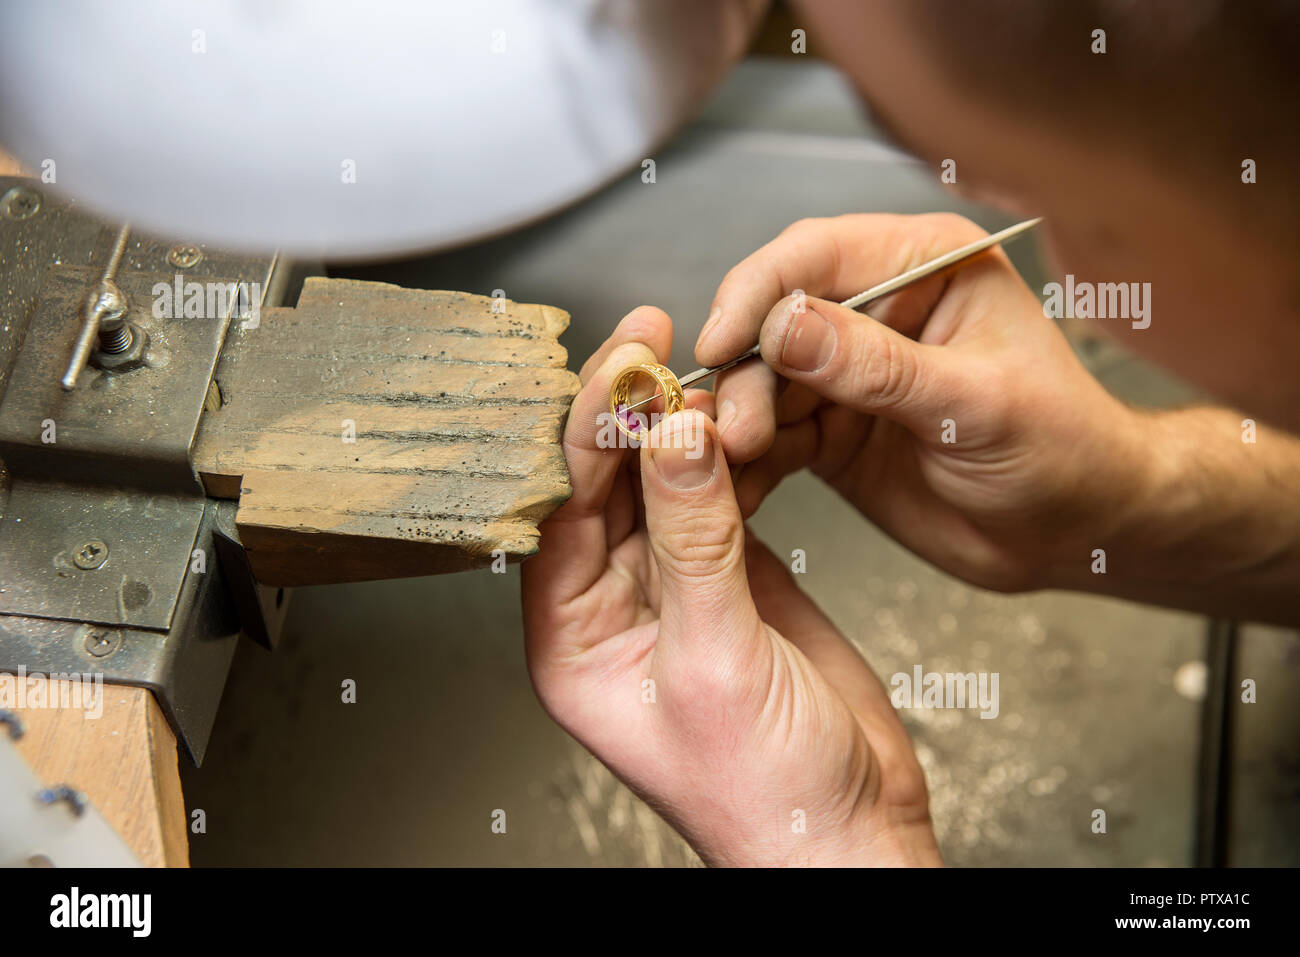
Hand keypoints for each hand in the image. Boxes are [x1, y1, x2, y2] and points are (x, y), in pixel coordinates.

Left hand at [522, 307, 939, 866]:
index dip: (586, 430)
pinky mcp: (732, 579)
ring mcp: (674, 589)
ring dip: (682, 425)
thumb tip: (668, 432)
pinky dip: (732, 456)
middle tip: (652, 336)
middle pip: (605, 487)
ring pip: (663, 484)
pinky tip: (741, 415)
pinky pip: (718, 499)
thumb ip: (693, 540)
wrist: (851, 833)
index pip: (562, 510)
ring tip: (703, 364)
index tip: (619, 358)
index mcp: (573, 640)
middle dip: (627, 410)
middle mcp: (613, 609)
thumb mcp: (717, 659)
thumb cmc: (766, 792)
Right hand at [696, 212, 1153, 592]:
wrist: (1075, 533)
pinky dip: (750, 465)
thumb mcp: (976, 403)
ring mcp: (848, 373)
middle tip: (733, 431)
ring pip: (763, 382)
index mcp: (923, 266)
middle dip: (745, 376)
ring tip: (730, 465)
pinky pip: (772, 438)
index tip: (720, 344)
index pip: (816, 256)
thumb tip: (784, 325)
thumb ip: (880, 367)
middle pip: (773, 321)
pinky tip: (739, 490)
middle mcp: (876, 309)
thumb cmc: (1063, 449)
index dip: (758, 294)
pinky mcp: (831, 430)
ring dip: (739, 421)